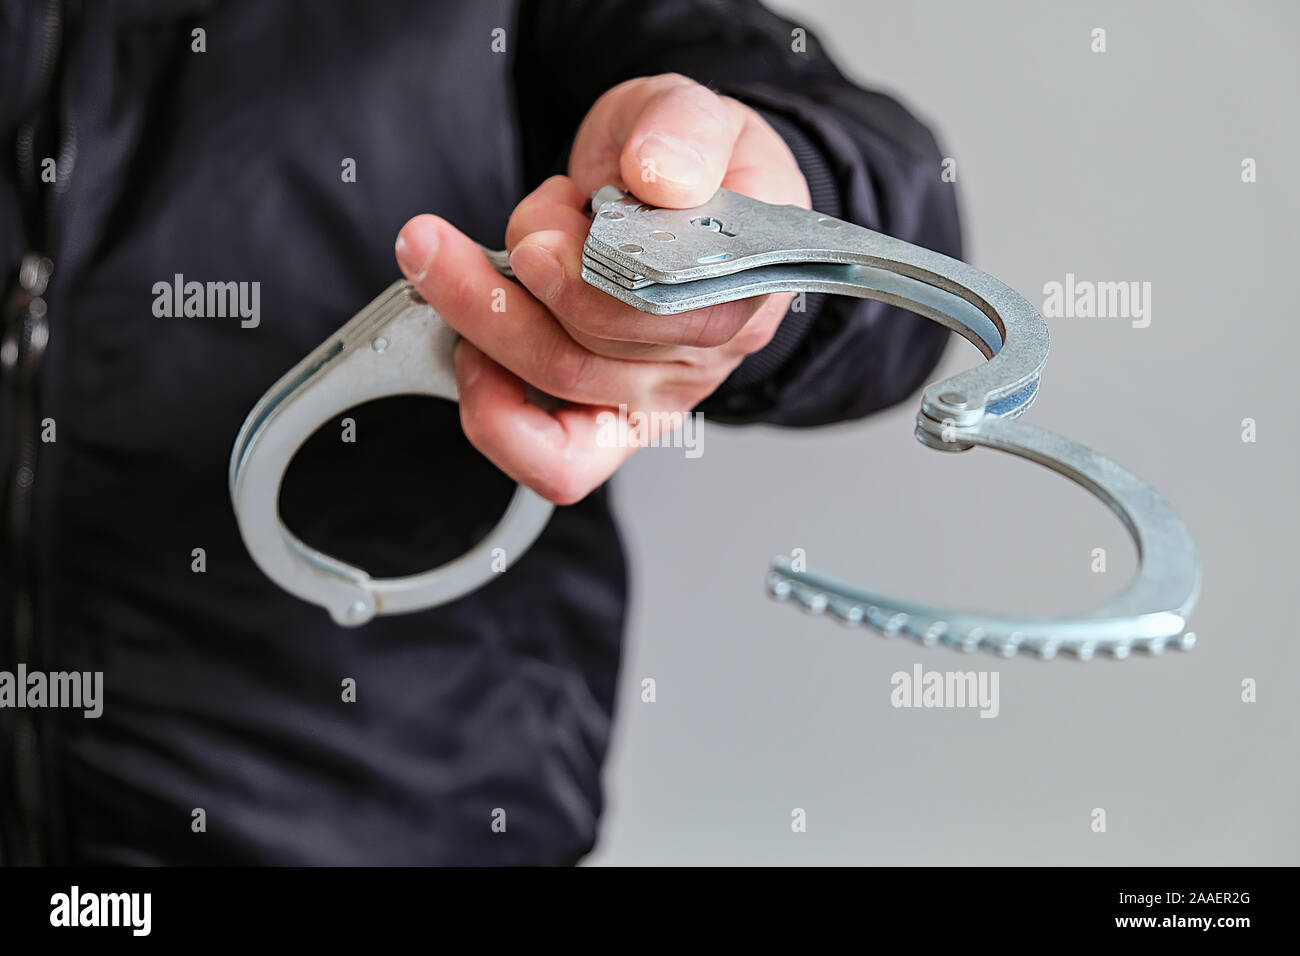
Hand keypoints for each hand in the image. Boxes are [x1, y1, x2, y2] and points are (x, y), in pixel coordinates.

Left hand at [395, 73, 809, 503]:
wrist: (674, 187)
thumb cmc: (686, 159)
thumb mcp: (691, 110)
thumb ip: (682, 129)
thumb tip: (659, 175)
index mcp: (751, 274)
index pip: (676, 309)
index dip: (594, 275)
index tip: (554, 215)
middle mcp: (712, 348)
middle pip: (599, 345)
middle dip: (520, 274)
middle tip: (513, 220)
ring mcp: (661, 390)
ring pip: (558, 381)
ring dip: (484, 316)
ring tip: (458, 256)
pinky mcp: (613, 420)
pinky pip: (560, 462)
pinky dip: (496, 416)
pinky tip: (470, 352)